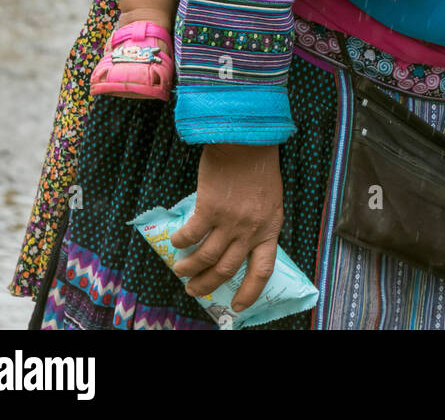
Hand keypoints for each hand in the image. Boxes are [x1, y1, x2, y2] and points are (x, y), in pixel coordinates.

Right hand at [169, 142, 282, 309]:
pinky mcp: (210, 208)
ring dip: (190, 268)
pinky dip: (181, 241)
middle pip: (227, 269)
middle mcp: (250, 230)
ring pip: (206, 257)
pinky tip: (175, 241)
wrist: (246, 137)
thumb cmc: (259, 164)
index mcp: (269, 228)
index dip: (250, 292)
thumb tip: (238, 239)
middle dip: (208, 284)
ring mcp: (230, 221)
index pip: (262, 270)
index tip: (239, 306)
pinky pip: (192, 234)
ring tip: (180, 270)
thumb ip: (257, 221)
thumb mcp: (269, 199)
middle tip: (194, 290)